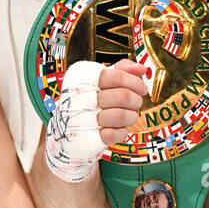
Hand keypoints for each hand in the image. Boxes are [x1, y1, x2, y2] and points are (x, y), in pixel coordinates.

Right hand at [45, 58, 148, 182]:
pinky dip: (121, 132)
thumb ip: (121, 70)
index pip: (116, 76)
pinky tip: (117, 128)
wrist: (66, 129)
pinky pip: (114, 135)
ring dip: (131, 116)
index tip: (142, 88)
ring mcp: (81, 120)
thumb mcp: (100, 80)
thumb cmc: (88, 101)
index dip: (135, 82)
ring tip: (128, 116)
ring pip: (121, 116)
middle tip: (136, 103)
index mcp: (82, 79)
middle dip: (136, 101)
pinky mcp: (87, 139)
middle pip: (123, 96)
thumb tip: (140, 68)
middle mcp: (79, 98)